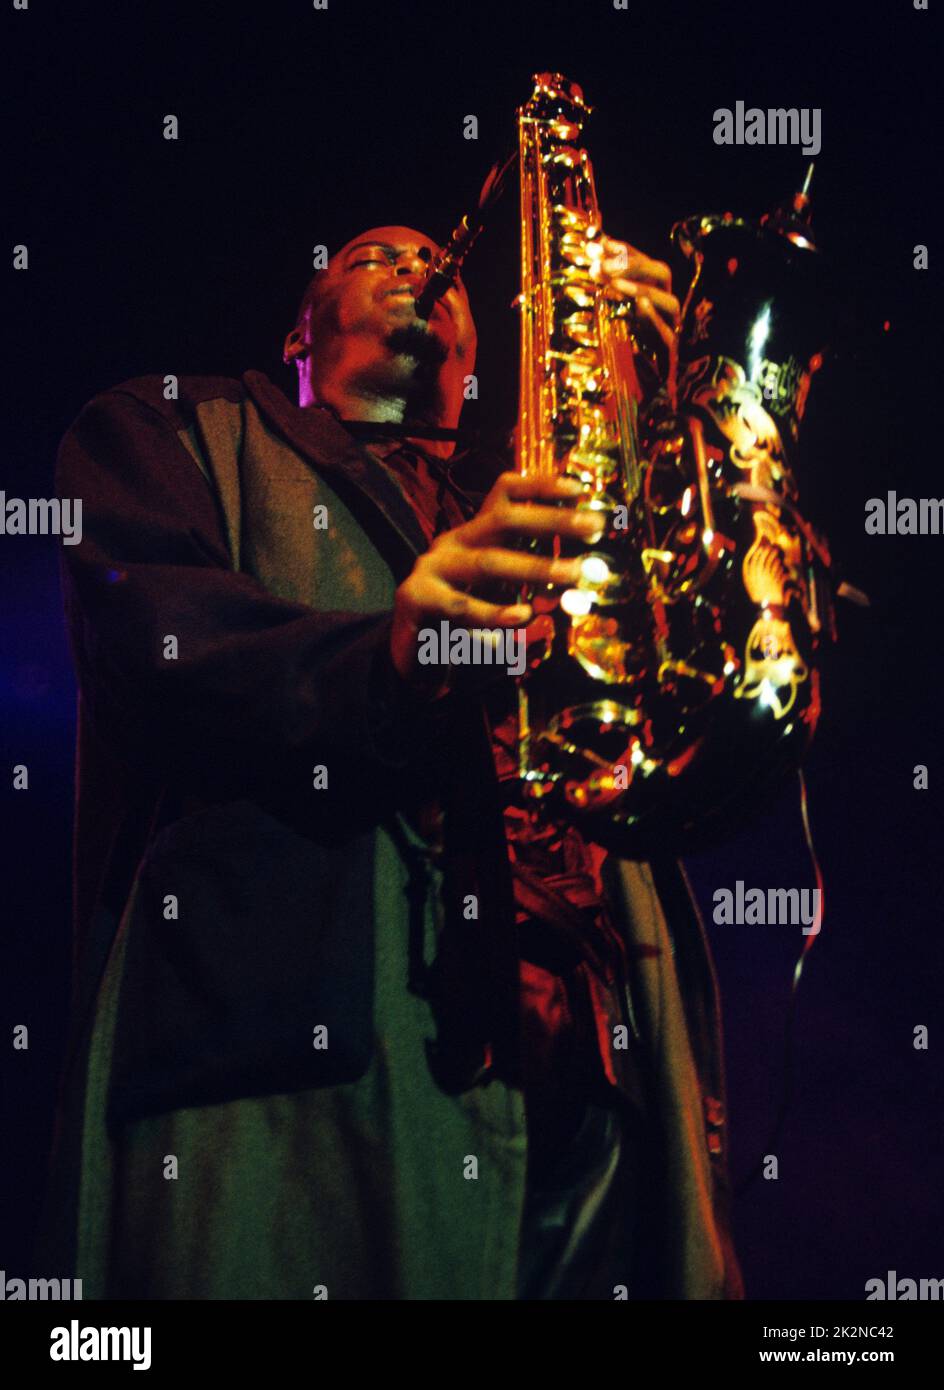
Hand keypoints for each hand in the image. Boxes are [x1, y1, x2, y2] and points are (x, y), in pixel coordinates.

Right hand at [391, 473, 601, 690]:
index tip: (578, 489)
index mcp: (472, 534)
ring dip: (534, 567)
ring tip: (573, 574)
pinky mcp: (416, 598)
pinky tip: (522, 616)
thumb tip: (579, 573)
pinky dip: (494, 613)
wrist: (409, 654)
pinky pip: (461, 606)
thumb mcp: (498, 593)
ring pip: (487, 562)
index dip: (540, 486)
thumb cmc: (461, 623)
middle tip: (593, 527)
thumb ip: (529, 583)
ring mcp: (431, 568)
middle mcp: (453, 543)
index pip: (503, 494)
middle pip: (502, 520)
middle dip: (551, 520)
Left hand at [593, 235, 679, 378]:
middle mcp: (665, 306)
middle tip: (600, 265)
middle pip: (661, 273)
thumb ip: (604, 281)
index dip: (621, 249)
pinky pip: (666, 334)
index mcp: (653, 291)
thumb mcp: (608, 308)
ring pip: (669, 302)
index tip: (595, 246)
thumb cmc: (620, 344)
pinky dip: (653, 319)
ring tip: (614, 283)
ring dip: (642, 288)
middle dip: (631, 265)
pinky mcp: (668, 353)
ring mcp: (671, 328)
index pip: (643, 261)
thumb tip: (591, 246)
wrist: (636, 388)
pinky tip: (639, 307)